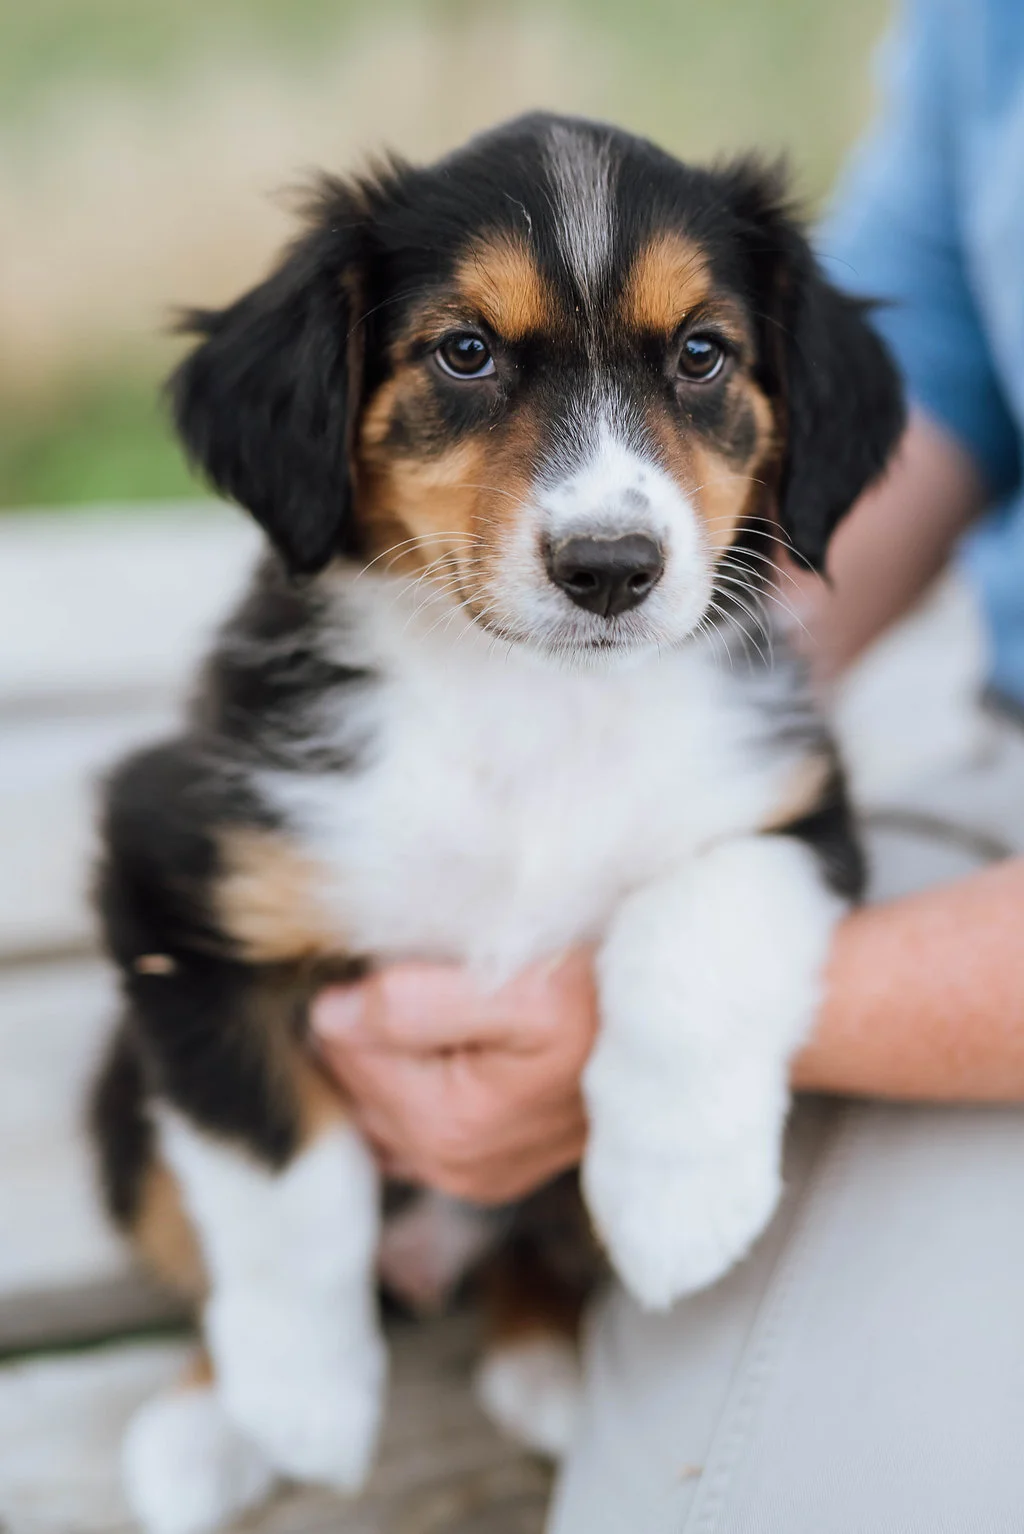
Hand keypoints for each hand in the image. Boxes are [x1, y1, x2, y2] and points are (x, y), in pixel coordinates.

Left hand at [311, 951, 596, 1203]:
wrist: (683, 1018)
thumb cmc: (606, 991)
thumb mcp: (519, 984)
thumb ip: (413, 1003)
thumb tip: (329, 1016)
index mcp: (449, 1127)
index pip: (342, 1045)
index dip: (359, 987)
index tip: (405, 953)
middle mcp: (454, 1168)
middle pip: (356, 1077)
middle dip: (371, 1023)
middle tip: (427, 971)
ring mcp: (474, 1173)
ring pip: (378, 1100)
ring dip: (389, 1051)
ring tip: (442, 1002)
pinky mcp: (491, 1166)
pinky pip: (410, 1122)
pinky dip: (410, 1081)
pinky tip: (450, 1043)